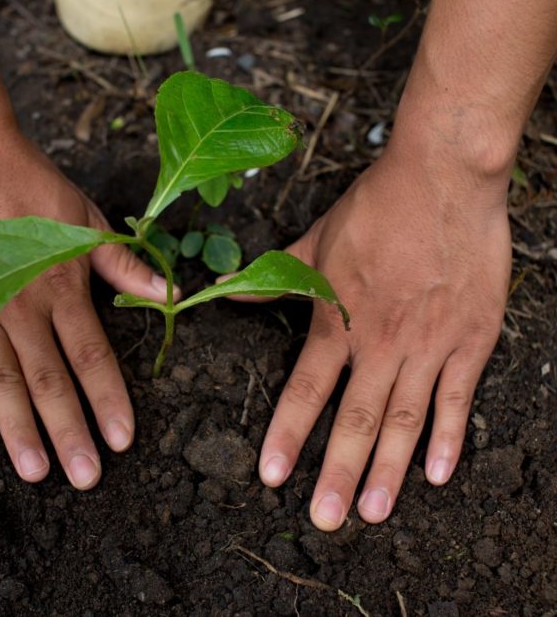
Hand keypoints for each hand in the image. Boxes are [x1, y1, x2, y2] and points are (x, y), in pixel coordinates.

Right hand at [0, 127, 171, 487]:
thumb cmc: (30, 183)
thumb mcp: (86, 218)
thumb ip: (122, 264)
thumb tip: (168, 291)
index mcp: (63, 288)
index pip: (93, 357)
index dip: (109, 401)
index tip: (122, 441)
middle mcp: (23, 308)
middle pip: (51, 382)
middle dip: (69, 433)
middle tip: (84, 478)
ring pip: (3, 381)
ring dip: (19, 430)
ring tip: (36, 472)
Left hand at [258, 150, 510, 528]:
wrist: (442, 177)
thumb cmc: (376, 206)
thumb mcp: (314, 239)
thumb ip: (274, 276)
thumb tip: (227, 291)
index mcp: (339, 319)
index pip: (306, 389)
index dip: (288, 434)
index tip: (272, 476)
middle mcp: (381, 341)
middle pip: (356, 418)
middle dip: (336, 472)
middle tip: (323, 519)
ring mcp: (429, 344)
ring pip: (405, 419)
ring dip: (388, 470)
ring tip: (371, 512)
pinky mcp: (470, 339)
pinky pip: (459, 398)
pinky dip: (449, 438)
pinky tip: (439, 475)